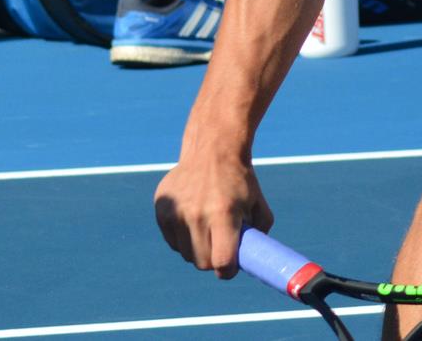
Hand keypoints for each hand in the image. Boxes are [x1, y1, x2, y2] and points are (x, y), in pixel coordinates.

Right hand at [153, 149, 275, 278]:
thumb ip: (259, 235)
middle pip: (202, 262)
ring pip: (185, 254)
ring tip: (207, 229)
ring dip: (197, 249)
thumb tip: (252, 261)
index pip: (221, 262)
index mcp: (223, 214)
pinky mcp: (162, 208)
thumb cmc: (240, 181)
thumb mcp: (259, 206)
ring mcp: (176, 211)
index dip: (227, 270)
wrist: (213, 149)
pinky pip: (172, 241)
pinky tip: (192, 220)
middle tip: (220, 246)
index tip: (230, 267)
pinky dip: (183, 238)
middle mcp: (197, 214)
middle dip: (213, 259)